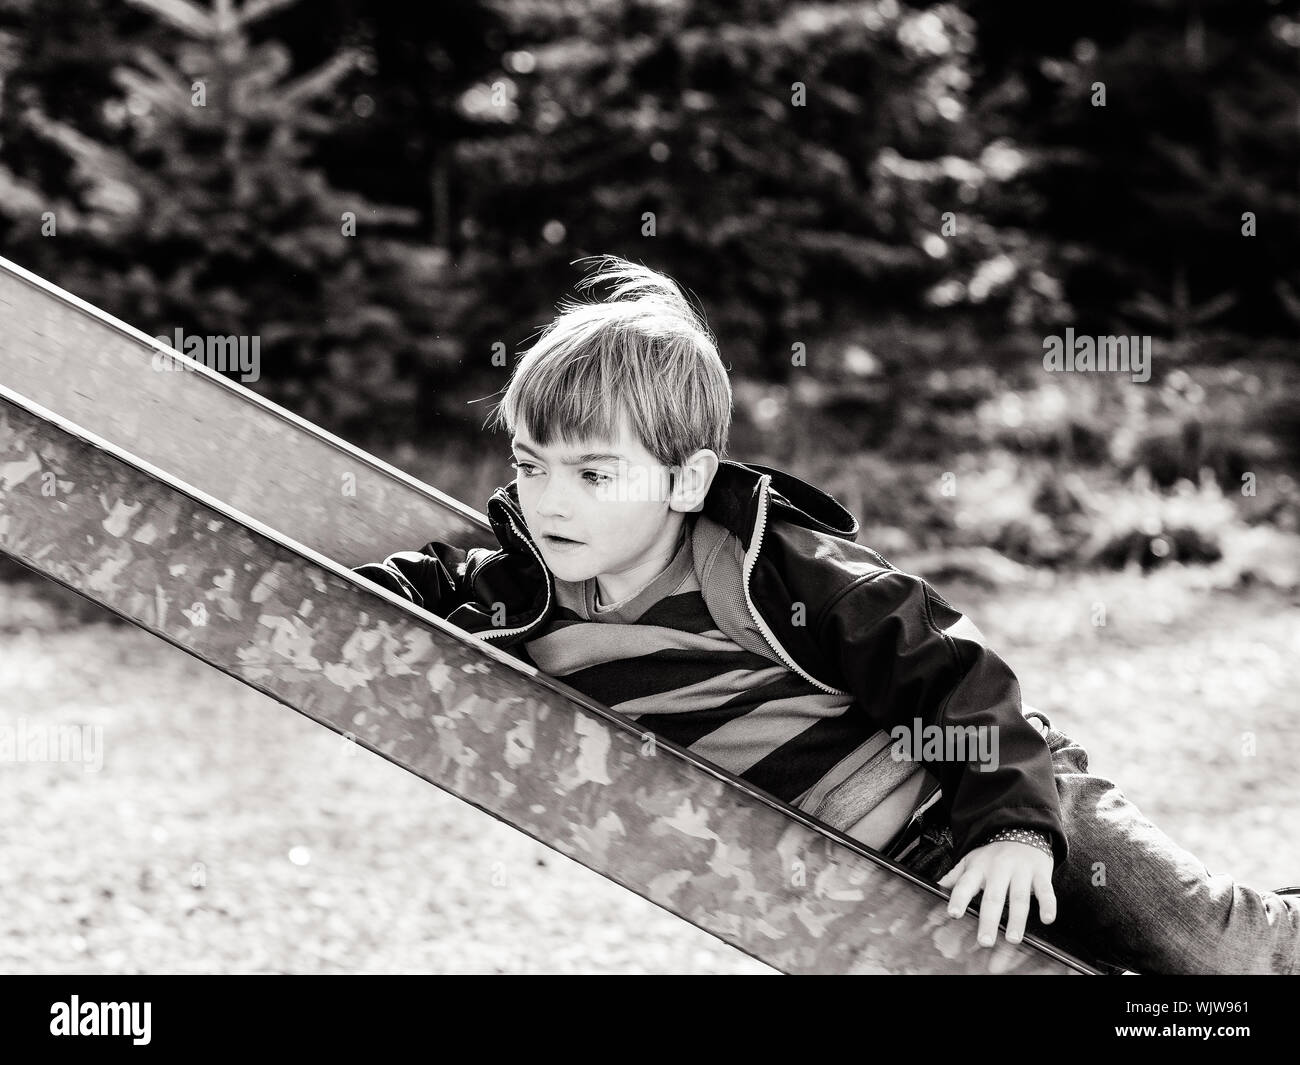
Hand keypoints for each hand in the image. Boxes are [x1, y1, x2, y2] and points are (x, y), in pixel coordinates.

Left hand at [939, 840, 1055, 947]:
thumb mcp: (972, 860)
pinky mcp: (1040, 873)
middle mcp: (998, 869)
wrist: (1022, 830)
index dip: (958, 899)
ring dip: (1016, 919)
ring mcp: (1020, 871)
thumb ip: (956, 875)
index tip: (954, 914)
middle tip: (985, 941)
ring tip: (1013, 939)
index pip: (965, 885)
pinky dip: (1048, 905)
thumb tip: (937, 886)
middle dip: (989, 919)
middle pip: (993, 897)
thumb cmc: (994, 853)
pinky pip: (1045, 891)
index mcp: (979, 868)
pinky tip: (1047, 919)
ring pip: (1018, 897)